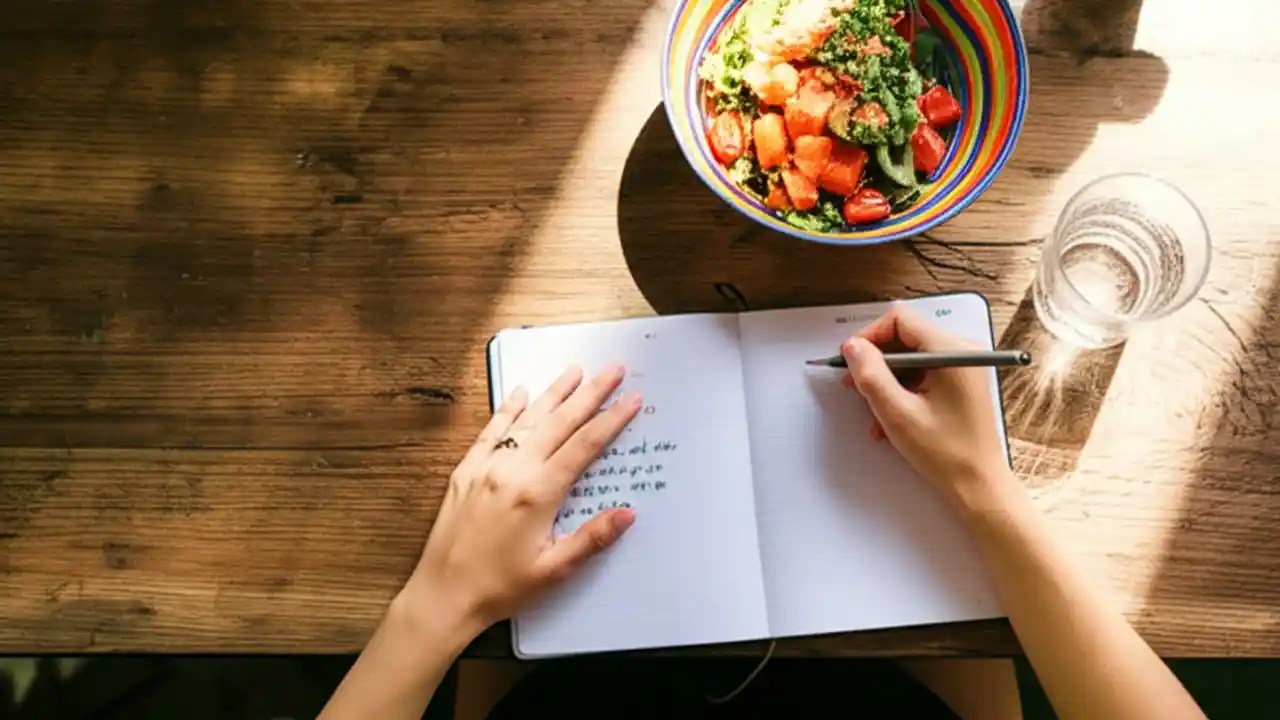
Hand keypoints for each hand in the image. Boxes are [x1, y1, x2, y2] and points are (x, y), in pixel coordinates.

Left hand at [401, 365, 641, 636]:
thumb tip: (628, 513)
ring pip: (527, 420)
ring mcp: (486, 467)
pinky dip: (508, 409)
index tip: (630, 398)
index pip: (584, 446)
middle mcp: (512, 472)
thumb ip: (592, 538)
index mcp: (538, 494)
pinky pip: (491, 431)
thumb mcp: (554, 570)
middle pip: (560, 423)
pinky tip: (521, 393)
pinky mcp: (465, 471)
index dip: (611, 420)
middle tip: (612, 369)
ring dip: (553, 393)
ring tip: (574, 370)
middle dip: (590, 394)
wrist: (443, 595)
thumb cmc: (500, 588)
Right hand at [840, 307, 1010, 506]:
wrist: (977, 484)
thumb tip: (853, 347)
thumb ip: (871, 375)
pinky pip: (920, 375)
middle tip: (855, 385)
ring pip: (909, 359)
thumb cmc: (947, 453)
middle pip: (904, 339)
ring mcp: (961, 368)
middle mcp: (961, 352)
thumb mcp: (897, 413)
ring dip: (886, 383)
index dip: (870, 336)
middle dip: (876, 363)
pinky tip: (890, 419)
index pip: (900, 320)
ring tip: (873, 411)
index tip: (852, 359)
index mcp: (952, 352)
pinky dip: (901, 392)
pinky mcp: (958, 383)